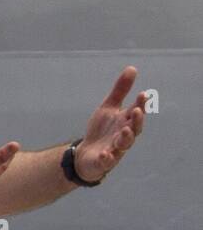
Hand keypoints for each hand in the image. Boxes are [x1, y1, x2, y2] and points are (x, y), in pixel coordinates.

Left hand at [74, 66, 147, 182]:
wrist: (86, 154)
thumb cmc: (102, 130)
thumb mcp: (108, 108)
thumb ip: (120, 91)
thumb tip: (132, 68)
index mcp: (126, 122)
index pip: (136, 112)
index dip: (140, 105)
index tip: (142, 94)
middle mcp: (123, 136)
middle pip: (134, 129)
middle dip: (136, 121)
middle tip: (136, 111)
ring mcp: (115, 149)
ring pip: (124, 145)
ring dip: (125, 138)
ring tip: (124, 130)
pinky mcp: (103, 161)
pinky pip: (107, 161)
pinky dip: (107, 157)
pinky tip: (105, 154)